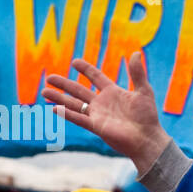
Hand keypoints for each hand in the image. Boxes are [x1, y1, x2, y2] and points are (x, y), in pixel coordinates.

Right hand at [41, 50, 170, 172]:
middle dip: (64, 84)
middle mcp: (102, 103)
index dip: (86, 69)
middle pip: (79, 90)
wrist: (148, 139)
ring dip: (59, 98)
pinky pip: (78, 118)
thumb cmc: (148, 117)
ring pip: (74, 104)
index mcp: (113, 93)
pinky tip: (54, 108)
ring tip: (43, 91)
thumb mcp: (144, 91)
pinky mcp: (96, 126)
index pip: (96, 77)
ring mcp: (97, 115)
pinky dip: (67, 113)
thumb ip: (137, 73)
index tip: (74, 62)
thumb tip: (135, 53)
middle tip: (49, 77)